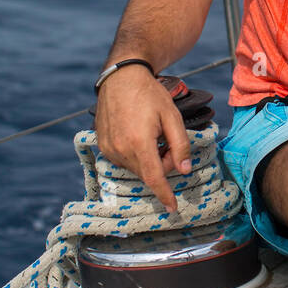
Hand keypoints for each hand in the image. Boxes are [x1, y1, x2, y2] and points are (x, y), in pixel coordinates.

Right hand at [94, 67, 191, 211]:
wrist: (121, 78)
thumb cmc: (149, 95)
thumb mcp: (172, 116)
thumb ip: (181, 145)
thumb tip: (185, 170)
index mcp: (139, 143)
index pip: (154, 178)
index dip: (164, 194)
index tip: (172, 208)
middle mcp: (121, 149)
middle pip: (148, 173)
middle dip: (163, 164)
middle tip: (168, 142)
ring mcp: (109, 149)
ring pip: (136, 168)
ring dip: (149, 160)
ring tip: (153, 135)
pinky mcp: (103, 146)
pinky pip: (124, 161)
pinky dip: (136, 156)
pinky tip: (139, 136)